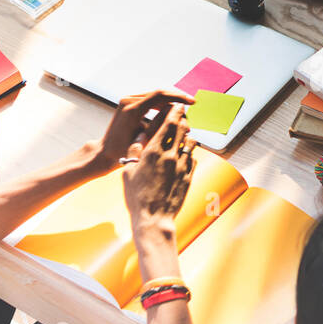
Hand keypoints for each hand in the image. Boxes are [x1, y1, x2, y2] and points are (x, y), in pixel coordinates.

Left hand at [91, 90, 194, 171]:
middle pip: (158, 94)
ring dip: (169, 104)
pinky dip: (160, 106)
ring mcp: (127, 101)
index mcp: (132, 109)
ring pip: (154, 97)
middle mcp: (128, 101)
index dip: (178, 97)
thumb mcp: (145, 139)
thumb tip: (178, 113)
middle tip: (189, 109)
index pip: (160, 95)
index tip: (191, 102)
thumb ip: (161, 124)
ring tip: (180, 116)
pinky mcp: (127, 104)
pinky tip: (169, 114)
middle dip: (176, 100)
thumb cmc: (122, 151)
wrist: (104, 153)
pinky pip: (148, 101)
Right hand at [122, 104, 195, 238]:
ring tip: (185, 133)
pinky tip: (186, 152)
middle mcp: (170, 156)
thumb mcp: (129, 171)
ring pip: (190, 143)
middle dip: (183, 119)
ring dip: (188, 135)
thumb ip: (135, 151)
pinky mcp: (188, 177)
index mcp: (153, 152)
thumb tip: (140, 136)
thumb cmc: (137, 196)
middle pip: (182, 130)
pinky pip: (193, 158)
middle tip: (182, 114)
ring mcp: (182, 166)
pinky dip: (190, 152)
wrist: (154, 218)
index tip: (177, 104)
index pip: (168, 124)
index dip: (174, 112)